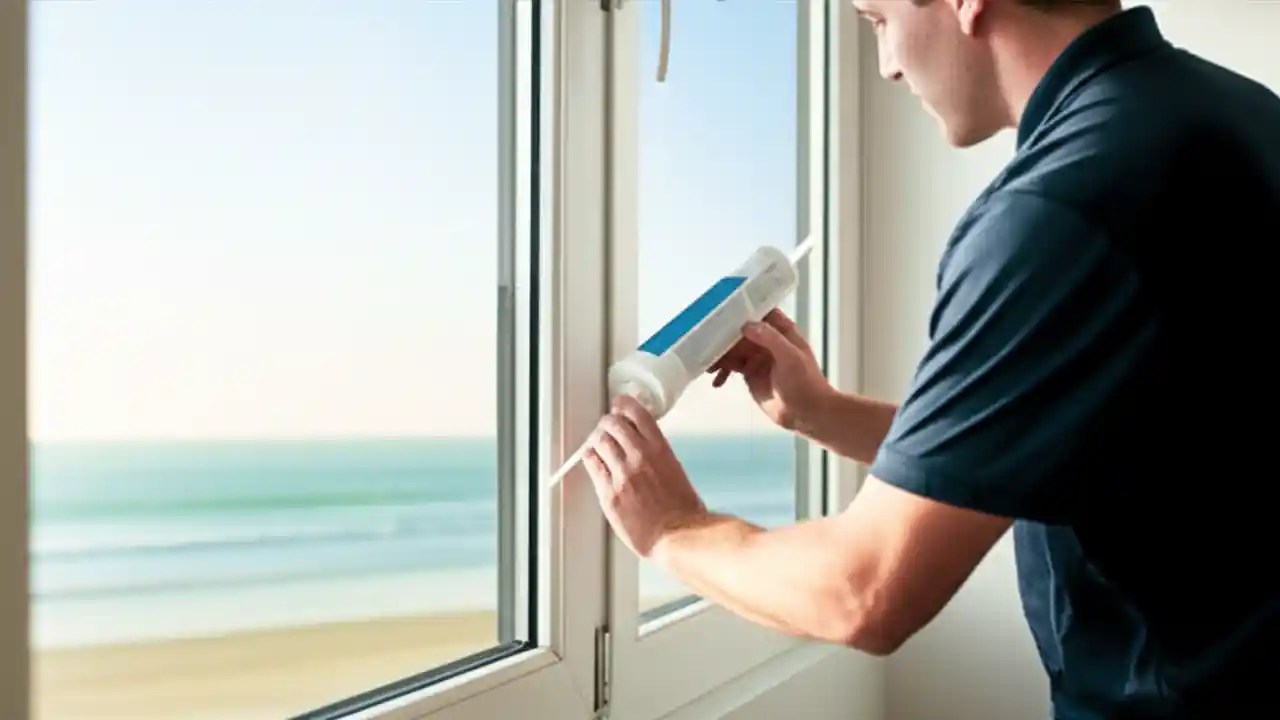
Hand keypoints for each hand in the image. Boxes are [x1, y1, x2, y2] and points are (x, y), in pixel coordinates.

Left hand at [583, 395, 706, 558]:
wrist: (679, 536)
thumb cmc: (684, 510)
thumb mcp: (676, 470)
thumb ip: (657, 455)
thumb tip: (643, 444)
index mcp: (660, 449)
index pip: (637, 413)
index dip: (624, 405)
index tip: (619, 404)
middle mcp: (639, 457)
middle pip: (613, 424)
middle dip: (608, 422)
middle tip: (607, 426)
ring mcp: (622, 475)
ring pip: (599, 441)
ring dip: (597, 439)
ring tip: (598, 443)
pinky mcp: (609, 493)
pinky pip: (592, 465)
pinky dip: (591, 457)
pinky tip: (593, 458)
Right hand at [707, 309, 832, 431]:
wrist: (806, 413)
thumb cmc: (805, 382)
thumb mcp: (790, 357)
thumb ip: (770, 339)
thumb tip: (745, 325)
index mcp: (781, 331)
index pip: (759, 312)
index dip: (742, 308)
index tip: (721, 308)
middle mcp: (767, 340)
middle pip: (740, 330)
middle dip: (723, 334)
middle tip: (704, 339)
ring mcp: (757, 357)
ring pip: (733, 349)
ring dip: (719, 354)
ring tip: (706, 363)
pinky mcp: (750, 373)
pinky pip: (731, 367)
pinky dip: (721, 371)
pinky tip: (715, 381)